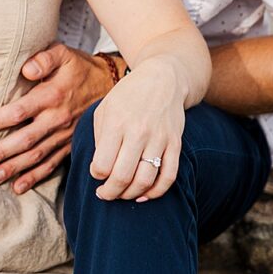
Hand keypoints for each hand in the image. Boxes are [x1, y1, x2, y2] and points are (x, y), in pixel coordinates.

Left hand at [0, 42, 114, 193]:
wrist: (111, 84)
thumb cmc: (79, 68)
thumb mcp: (64, 54)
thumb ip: (45, 59)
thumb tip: (27, 68)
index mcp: (52, 96)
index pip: (19, 111)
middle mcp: (57, 118)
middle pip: (25, 139)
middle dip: (1, 153)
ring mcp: (65, 135)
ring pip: (37, 155)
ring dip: (14, 168)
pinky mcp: (70, 145)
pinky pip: (52, 164)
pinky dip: (35, 177)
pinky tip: (18, 187)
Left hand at [89, 57, 195, 201]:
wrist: (164, 78)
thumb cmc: (128, 95)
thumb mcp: (105, 108)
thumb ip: (99, 139)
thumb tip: (101, 169)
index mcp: (116, 123)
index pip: (102, 165)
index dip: (96, 175)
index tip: (97, 173)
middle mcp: (138, 131)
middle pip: (122, 177)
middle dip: (110, 193)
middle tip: (105, 194)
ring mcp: (160, 138)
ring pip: (145, 180)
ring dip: (130, 195)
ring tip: (122, 194)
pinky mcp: (176, 143)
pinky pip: (169, 176)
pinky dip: (156, 192)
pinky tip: (144, 194)